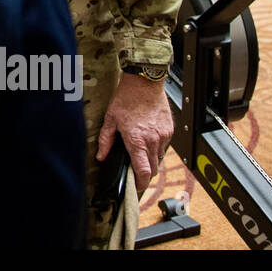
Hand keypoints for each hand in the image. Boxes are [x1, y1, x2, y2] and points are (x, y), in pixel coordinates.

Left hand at [97, 73, 174, 192]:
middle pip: (153, 169)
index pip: (143, 171)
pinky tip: (147, 140)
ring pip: (159, 158)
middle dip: (145, 175)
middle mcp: (153, 140)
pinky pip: (164, 146)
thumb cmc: (127, 98)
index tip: (135, 188)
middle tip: (136, 175)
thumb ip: (105, 141)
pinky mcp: (170, 130)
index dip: (140, 184)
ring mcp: (163, 135)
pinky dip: (156, 148)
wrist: (144, 82)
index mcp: (137, 140)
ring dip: (150, 161)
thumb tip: (102, 156)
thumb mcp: (110, 119)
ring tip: (140, 153)